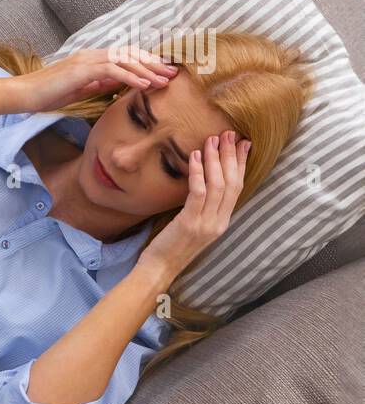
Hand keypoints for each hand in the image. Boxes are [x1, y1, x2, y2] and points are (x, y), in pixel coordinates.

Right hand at [15, 45, 177, 111]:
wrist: (24, 94)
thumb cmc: (47, 94)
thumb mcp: (79, 89)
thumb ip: (98, 83)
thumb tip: (118, 83)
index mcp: (91, 58)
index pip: (125, 56)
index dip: (146, 62)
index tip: (163, 71)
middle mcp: (91, 54)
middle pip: (130, 54)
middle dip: (153, 63)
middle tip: (173, 73)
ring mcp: (86, 60)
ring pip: (124, 60)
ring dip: (147, 70)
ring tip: (164, 80)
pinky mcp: (81, 70)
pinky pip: (112, 71)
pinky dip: (130, 77)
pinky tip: (145, 85)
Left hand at [139, 129, 251, 274]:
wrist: (159, 268)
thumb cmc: (170, 246)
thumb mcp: (192, 225)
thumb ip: (201, 208)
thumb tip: (202, 183)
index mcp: (222, 222)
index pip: (238, 187)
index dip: (242, 164)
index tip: (244, 144)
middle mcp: (219, 222)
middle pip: (232, 182)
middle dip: (232, 156)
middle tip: (229, 134)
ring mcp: (206, 223)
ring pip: (218, 185)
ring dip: (216, 159)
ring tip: (212, 140)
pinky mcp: (190, 222)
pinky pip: (198, 193)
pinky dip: (198, 173)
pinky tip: (195, 157)